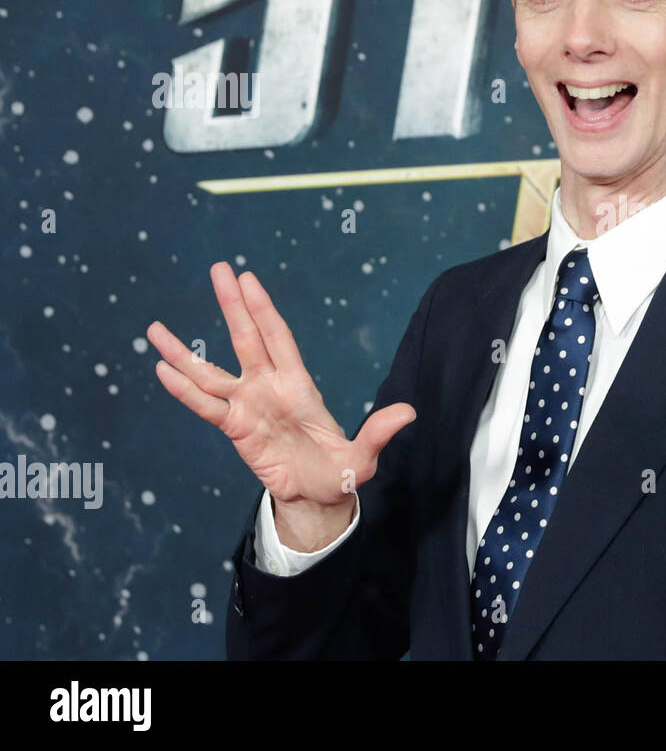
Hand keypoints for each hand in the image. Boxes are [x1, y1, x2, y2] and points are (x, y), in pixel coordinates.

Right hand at [147, 262, 415, 525]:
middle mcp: (270, 388)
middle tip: (217, 269)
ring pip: (212, 372)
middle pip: (246, 339)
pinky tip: (161, 370)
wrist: (317, 499)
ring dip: (185, 351)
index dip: (263, 309)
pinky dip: (184, 390)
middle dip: (232, 305)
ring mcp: (248, 406)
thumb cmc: (340, 472)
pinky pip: (205, 406)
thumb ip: (378, 434)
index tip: (248, 279)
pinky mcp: (234, 430)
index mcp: (300, 385)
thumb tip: (409, 412)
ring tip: (154, 328)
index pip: (279, 338)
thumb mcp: (362, 457)